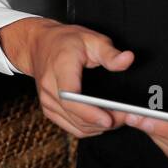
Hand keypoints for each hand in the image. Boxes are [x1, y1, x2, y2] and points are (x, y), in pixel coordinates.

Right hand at [0, 16, 134, 138]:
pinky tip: (102, 122)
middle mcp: (50, 87)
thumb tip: (127, 59)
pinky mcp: (49, 110)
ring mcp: (48, 101)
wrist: (39, 45)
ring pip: (76, 125)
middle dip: (103, 121)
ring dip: (98, 127)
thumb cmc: (65, 42)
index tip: (108, 119)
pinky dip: (89, 128)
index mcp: (61, 67)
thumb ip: (110, 52)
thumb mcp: (91, 39)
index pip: (70, 96)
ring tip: (119, 119)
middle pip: (76, 115)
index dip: (89, 112)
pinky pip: (71, 127)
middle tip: (127, 117)